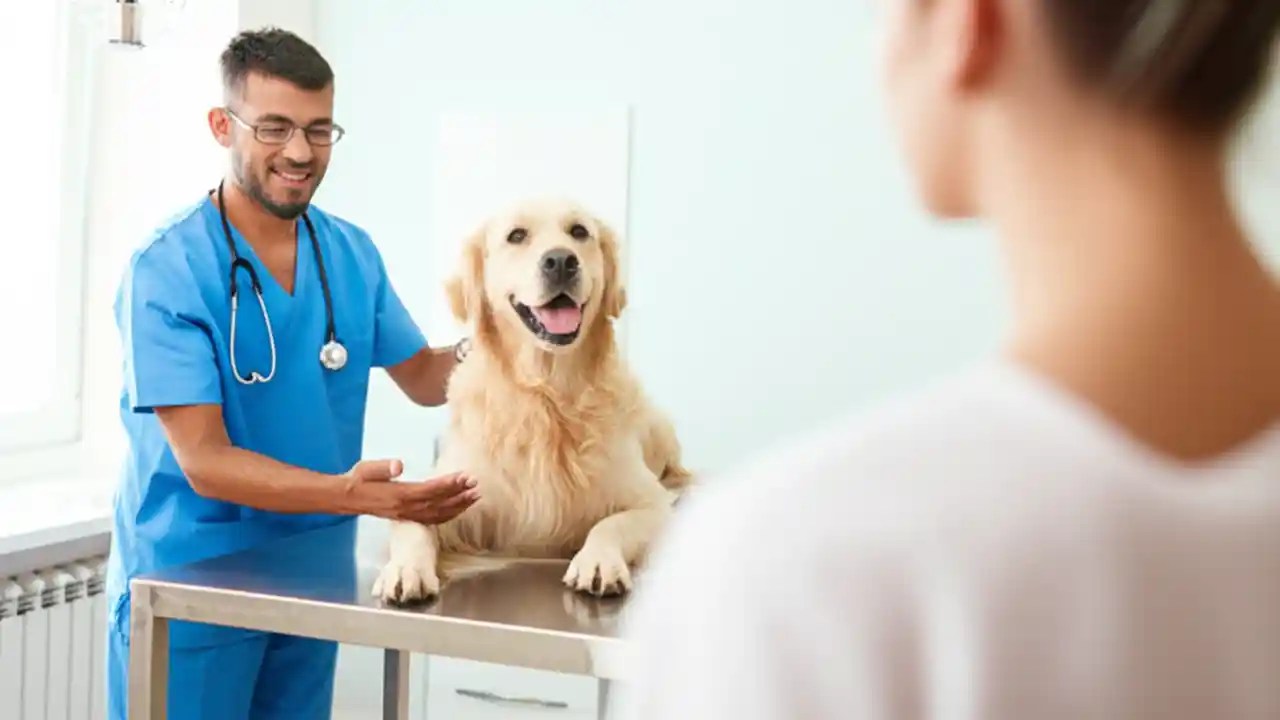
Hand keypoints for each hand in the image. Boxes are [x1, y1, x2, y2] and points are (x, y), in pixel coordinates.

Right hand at [343, 459, 478, 524]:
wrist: (347, 497)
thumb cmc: (359, 480)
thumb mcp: (366, 469)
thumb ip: (383, 467)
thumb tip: (399, 464)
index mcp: (399, 495)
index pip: (430, 490)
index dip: (449, 485)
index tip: (465, 477)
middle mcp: (406, 508)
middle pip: (439, 504)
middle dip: (460, 495)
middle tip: (476, 486)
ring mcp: (407, 515)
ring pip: (438, 514)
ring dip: (458, 506)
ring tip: (475, 497)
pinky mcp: (407, 517)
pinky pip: (432, 519)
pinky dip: (448, 515)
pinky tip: (459, 509)